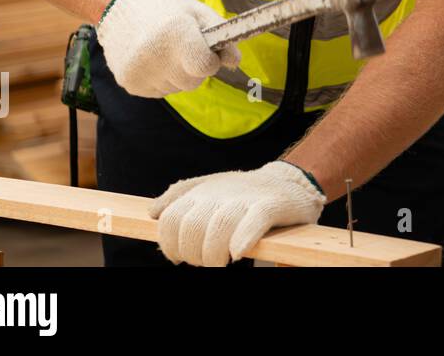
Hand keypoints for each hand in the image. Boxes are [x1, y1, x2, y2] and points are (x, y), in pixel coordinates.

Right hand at [96, 0, 238, 97]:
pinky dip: (160, 79)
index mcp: (176, 33)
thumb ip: (221, 37)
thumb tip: (234, 62)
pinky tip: (150, 59)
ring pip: (176, 88)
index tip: (204, 50)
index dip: (210, 60)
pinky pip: (158, 91)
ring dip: (176, 74)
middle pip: (192, 81)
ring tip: (162, 50)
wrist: (118, 4)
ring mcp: (140, 72)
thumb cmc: (164, 6)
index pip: (205, 67)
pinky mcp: (129, 83)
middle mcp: (155, 56)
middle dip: (194, 68)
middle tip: (181, 47)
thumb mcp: (197, 12)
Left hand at [149, 161, 326, 265]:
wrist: (290, 182)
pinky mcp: (271, 205)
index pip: (170, 220)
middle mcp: (220, 193)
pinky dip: (243, 238)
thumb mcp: (210, 187)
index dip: (170, 245)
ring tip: (223, 261)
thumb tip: (153, 212)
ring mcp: (246, 199)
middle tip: (206, 262)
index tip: (180, 258)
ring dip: (215, 254)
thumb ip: (180, 195)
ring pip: (219, 228)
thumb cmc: (244, 191)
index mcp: (201, 191)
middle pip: (191, 228)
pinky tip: (239, 252)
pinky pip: (253, 222)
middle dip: (193, 254)